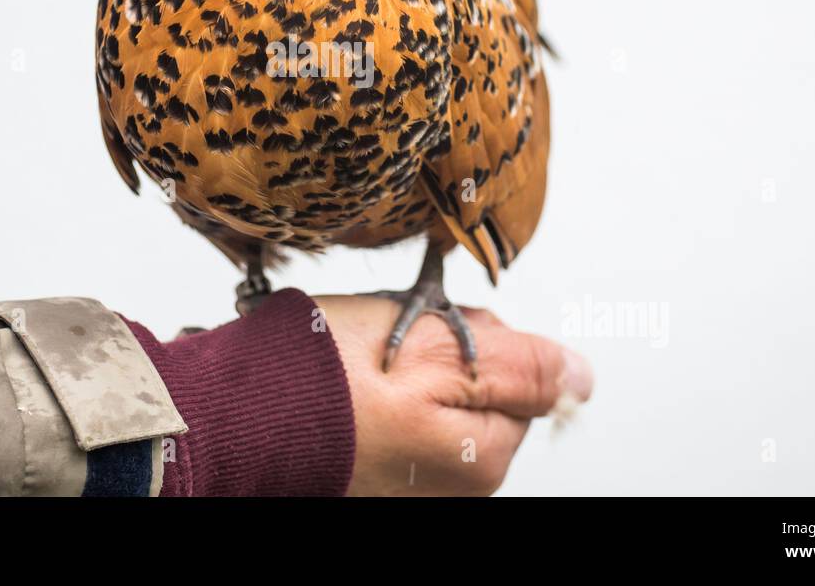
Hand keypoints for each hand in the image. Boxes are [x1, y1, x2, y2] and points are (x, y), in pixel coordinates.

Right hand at [313, 295, 592, 495]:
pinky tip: (338, 381)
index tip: (426, 332)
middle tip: (388, 342)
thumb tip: (581, 378)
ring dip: (399, 364)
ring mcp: (407, 479)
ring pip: (428, 391)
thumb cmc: (330, 382)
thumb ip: (523, 366)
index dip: (472, 336)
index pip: (516, 370)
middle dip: (437, 349)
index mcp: (486, 456)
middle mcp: (454, 482)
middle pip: (475, 382)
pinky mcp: (366, 469)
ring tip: (355, 360)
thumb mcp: (443, 352)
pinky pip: (386, 409)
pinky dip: (366, 387)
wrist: (234, 413)